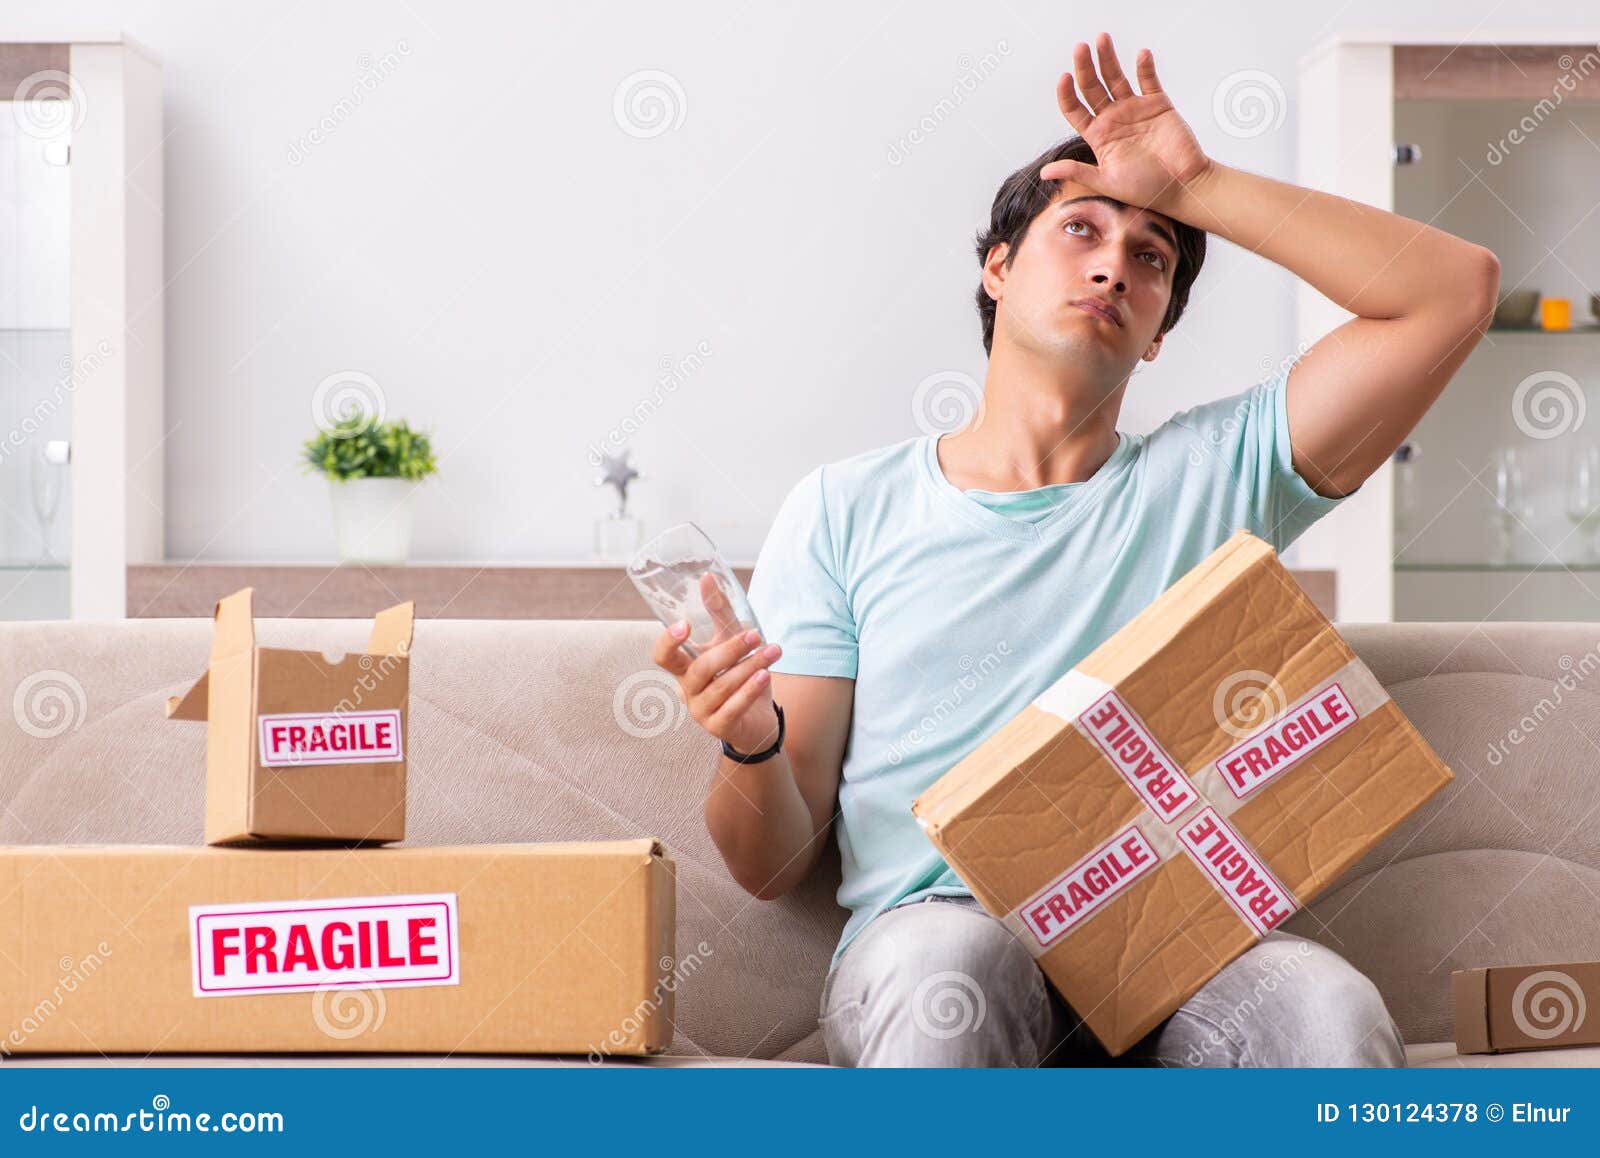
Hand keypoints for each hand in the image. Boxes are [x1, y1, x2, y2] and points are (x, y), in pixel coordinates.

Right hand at [650, 571, 782, 755]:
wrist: (758, 719)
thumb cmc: (739, 675)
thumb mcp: (731, 641)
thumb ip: (719, 612)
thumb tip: (707, 576)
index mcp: (685, 667)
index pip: (662, 657)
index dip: (668, 642)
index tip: (684, 624)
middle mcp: (688, 690)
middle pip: (700, 669)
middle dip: (730, 650)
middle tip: (755, 635)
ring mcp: (701, 711)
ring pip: (722, 686)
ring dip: (750, 667)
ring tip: (773, 651)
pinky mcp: (719, 728)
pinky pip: (733, 708)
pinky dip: (750, 690)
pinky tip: (766, 676)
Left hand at [1038, 33, 1211, 216]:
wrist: (1182, 186)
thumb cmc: (1146, 189)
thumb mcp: (1106, 181)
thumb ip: (1077, 171)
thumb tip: (1044, 172)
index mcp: (1098, 136)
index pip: (1075, 109)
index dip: (1067, 93)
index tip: (1064, 78)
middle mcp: (1113, 119)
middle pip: (1093, 87)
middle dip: (1085, 67)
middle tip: (1080, 48)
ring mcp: (1135, 109)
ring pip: (1116, 77)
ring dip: (1108, 58)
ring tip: (1101, 39)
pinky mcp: (1157, 104)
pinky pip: (1148, 80)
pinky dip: (1145, 66)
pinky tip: (1140, 54)